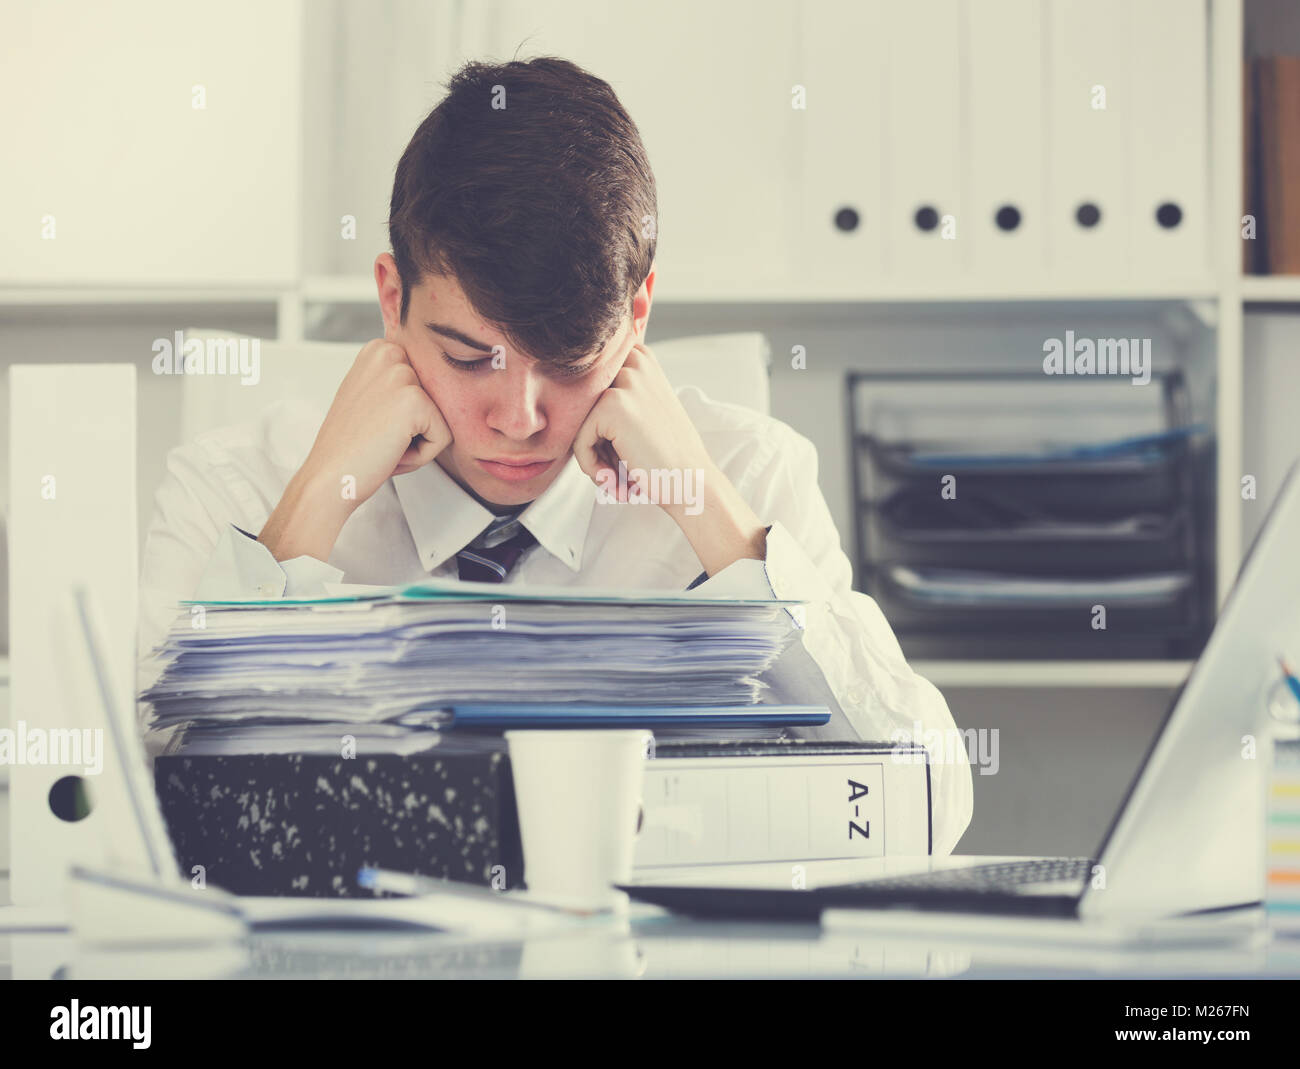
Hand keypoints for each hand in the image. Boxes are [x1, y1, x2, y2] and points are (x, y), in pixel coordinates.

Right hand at [259, 339, 450, 561]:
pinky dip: (422, 455)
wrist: (329, 478)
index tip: (375, 424)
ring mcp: (402, 374)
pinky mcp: (415, 401)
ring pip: (442, 419)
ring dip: (418, 442)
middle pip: (437, 400)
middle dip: (416, 428)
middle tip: (378, 437)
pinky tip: (390, 452)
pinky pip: (443, 437)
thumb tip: (438, 381)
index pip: (428, 386)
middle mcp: (390, 353)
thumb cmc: (350, 447)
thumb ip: (396, 384)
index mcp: (380, 349)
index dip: (407, 417)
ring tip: (383, 444)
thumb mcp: (370, 397)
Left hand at [572, 342, 766, 575]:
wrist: (692, 483)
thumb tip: (564, 392)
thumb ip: (617, 396)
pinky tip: (615, 479)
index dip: (596, 421)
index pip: (590, 383)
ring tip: (619, 474)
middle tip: (619, 466)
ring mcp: (624, 382)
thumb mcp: (646, 409)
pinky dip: (591, 466)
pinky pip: (579, 441)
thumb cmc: (667, 456)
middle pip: (582, 405)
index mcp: (642, 359)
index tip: (618, 446)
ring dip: (593, 455)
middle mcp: (634, 363)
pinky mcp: (612, 404)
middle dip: (593, 438)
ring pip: (579, 424)